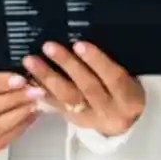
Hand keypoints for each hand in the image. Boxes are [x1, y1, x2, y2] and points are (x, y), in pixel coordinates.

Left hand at [22, 41, 145, 136]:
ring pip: (68, 98)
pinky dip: (42, 91)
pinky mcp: (74, 121)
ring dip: (48, 78)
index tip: (79, 44)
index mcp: (130, 98)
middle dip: (67, 65)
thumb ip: (115, 62)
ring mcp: (90, 119)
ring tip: (31, 60)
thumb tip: (86, 36)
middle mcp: (110, 111)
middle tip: (49, 46)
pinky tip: (28, 79)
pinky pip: (56, 106)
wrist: (124, 124)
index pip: (114, 78)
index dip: (97, 61)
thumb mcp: (132, 78)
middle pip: (87, 87)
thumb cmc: (127, 90)